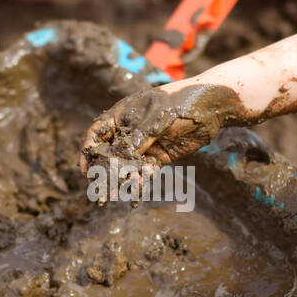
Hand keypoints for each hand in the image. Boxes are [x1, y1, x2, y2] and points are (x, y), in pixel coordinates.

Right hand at [78, 81, 250, 175]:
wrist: (211, 107)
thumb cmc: (181, 103)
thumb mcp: (156, 119)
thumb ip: (137, 139)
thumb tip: (118, 159)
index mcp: (124, 114)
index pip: (98, 133)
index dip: (89, 150)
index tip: (85, 168)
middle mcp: (131, 129)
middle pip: (111, 152)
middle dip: (104, 170)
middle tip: (100, 187)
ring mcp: (146, 143)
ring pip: (127, 164)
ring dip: (122, 178)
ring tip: (117, 193)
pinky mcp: (160, 155)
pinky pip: (145, 170)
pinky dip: (141, 179)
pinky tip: (140, 187)